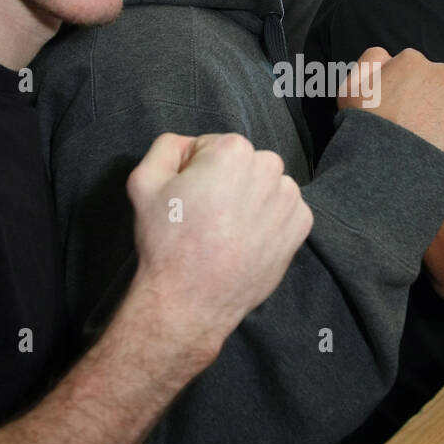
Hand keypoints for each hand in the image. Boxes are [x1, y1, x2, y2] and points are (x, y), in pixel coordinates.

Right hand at [125, 132, 312, 365]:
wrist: (191, 299)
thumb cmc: (167, 241)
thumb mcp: (143, 181)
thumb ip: (167, 147)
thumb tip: (188, 144)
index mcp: (234, 150)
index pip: (212, 147)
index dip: (195, 171)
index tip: (189, 197)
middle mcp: (270, 169)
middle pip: (243, 164)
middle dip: (226, 181)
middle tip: (205, 215)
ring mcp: (289, 200)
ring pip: (264, 187)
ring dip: (249, 200)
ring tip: (225, 231)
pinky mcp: (300, 228)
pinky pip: (282, 212)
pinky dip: (266, 221)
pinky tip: (244, 241)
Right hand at [340, 47, 443, 169]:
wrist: (390, 173)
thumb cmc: (366, 131)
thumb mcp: (350, 90)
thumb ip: (369, 62)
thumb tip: (387, 55)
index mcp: (411, 61)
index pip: (412, 69)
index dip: (404, 91)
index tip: (398, 110)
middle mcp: (442, 72)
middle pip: (438, 84)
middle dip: (429, 101)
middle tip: (414, 129)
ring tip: (428, 143)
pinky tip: (442, 151)